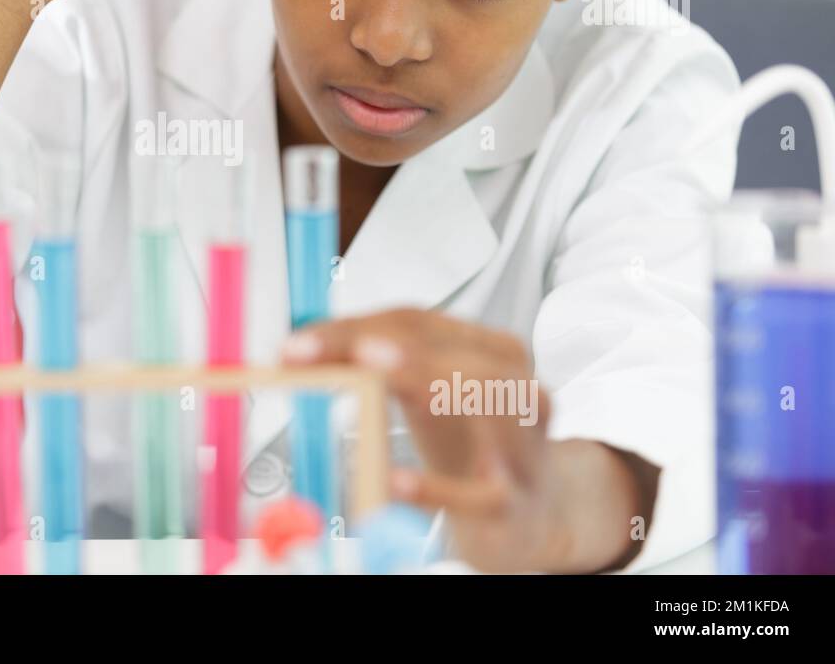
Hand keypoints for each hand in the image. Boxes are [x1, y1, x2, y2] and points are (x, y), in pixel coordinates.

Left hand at [281, 308, 644, 571]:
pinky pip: (480, 494)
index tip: (297, 344)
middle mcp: (513, 387)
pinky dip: (437, 489)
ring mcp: (522, 445)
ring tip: (371, 367)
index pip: (416, 322)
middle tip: (322, 350)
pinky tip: (397, 483)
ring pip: (487, 396)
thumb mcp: (426, 395)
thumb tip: (298, 350)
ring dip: (425, 377)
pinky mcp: (515, 505)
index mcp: (488, 352)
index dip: (352, 327)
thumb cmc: (473, 443)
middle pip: (449, 348)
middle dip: (382, 342)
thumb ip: (374, 367)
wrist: (537, 513)